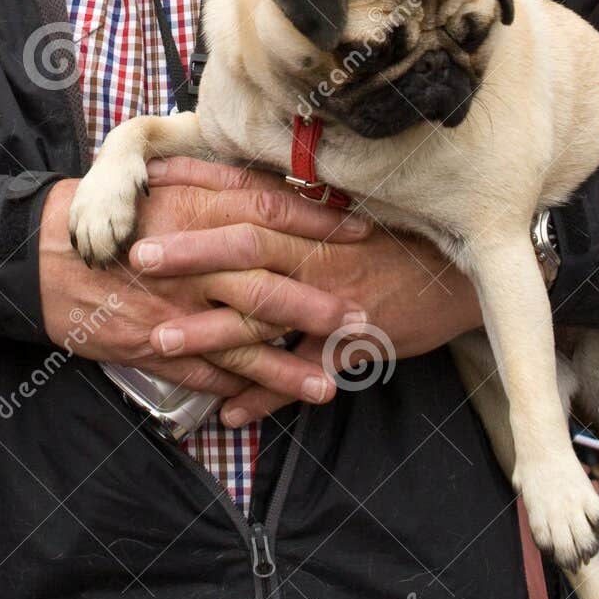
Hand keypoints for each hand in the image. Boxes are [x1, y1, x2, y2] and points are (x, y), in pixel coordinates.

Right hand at [38, 162, 371, 405]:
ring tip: (329, 385)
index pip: (270, 214)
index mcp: (195, 213)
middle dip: (315, 305)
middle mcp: (192, 265)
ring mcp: (173, 312)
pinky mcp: (152, 349)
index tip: (360, 232)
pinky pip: (203, 374)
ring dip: (287, 368)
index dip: (319, 223)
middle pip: (265, 286)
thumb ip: (214, 179)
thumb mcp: (158, 177)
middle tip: (360, 316)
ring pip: (240, 345)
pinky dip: (236, 390)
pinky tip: (268, 401)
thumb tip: (268, 178)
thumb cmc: (106, 210)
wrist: (43, 256)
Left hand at [141, 161, 480, 422]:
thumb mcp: (349, 215)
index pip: (249, 196)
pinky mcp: (352, 346)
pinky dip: (266, 396)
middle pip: (245, 247)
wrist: (463, 278)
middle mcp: (320, 254)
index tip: (152, 185)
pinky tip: (228, 413)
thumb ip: (298, 211)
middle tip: (136, 257)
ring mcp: (334, 302)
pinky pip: (301, 374)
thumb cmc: (402, 241)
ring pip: (264, 315)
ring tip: (157, 342)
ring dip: (209, 332)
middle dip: (189, 253)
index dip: (201, 189)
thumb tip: (244, 197)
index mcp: (315, 219)